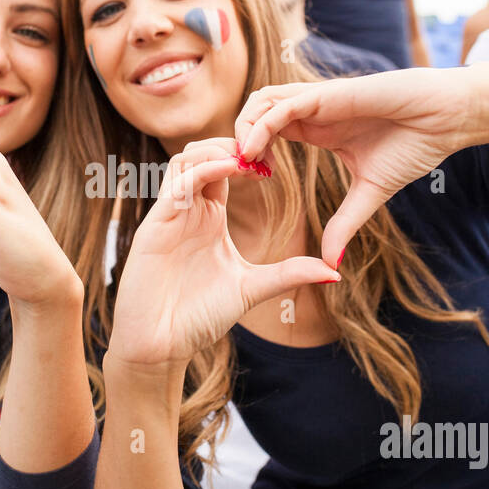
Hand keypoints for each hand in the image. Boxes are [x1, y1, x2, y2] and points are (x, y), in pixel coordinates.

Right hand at [108, 138, 338, 367]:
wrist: (161, 345)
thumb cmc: (198, 317)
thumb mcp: (252, 289)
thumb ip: (288, 274)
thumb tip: (334, 274)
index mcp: (208, 218)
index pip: (224, 168)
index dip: (249, 156)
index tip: (278, 163)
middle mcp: (188, 211)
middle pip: (203, 152)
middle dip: (234, 143)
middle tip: (266, 149)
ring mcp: (170, 215)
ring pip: (185, 159)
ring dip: (217, 149)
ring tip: (248, 155)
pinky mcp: (155, 226)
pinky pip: (176, 184)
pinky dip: (203, 169)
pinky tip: (230, 169)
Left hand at [235, 68, 471, 265]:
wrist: (445, 120)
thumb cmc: (413, 145)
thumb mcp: (369, 193)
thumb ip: (345, 223)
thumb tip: (330, 263)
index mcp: (316, 128)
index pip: (266, 131)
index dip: (250, 153)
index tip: (250, 181)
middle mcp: (311, 111)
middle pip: (254, 114)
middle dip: (237, 141)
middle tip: (235, 173)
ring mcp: (318, 100)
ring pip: (260, 104)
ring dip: (243, 130)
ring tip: (242, 163)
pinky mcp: (328, 95)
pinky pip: (282, 106)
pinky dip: (262, 127)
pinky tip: (255, 153)